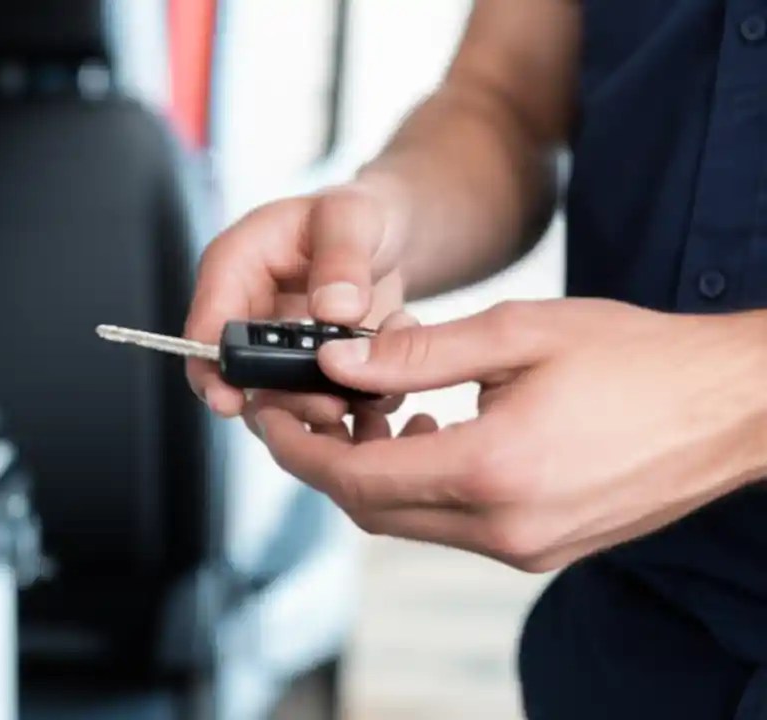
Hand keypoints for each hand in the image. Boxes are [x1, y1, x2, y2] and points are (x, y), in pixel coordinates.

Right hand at [183, 183, 411, 427]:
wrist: (388, 234)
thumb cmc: (355, 213)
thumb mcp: (351, 216)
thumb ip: (342, 258)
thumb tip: (334, 311)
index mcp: (234, 268)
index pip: (206, 326)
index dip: (210, 368)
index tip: (228, 401)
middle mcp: (247, 316)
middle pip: (240, 378)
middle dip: (282, 400)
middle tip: (328, 406)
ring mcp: (277, 351)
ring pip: (281, 402)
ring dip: (321, 409)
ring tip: (365, 400)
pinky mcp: (312, 373)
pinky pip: (323, 404)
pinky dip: (356, 407)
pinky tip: (387, 386)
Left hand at [252, 298, 766, 571]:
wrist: (731, 408)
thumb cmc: (636, 359)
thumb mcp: (517, 332)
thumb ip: (416, 352)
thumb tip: (335, 360)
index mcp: (492, 468)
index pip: (354, 476)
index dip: (297, 449)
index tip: (268, 417)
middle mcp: (503, 526)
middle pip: (370, 509)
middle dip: (322, 462)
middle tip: (301, 412)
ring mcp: (525, 547)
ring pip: (408, 522)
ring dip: (371, 474)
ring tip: (371, 410)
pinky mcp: (542, 548)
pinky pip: (452, 527)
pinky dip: (420, 486)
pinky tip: (430, 431)